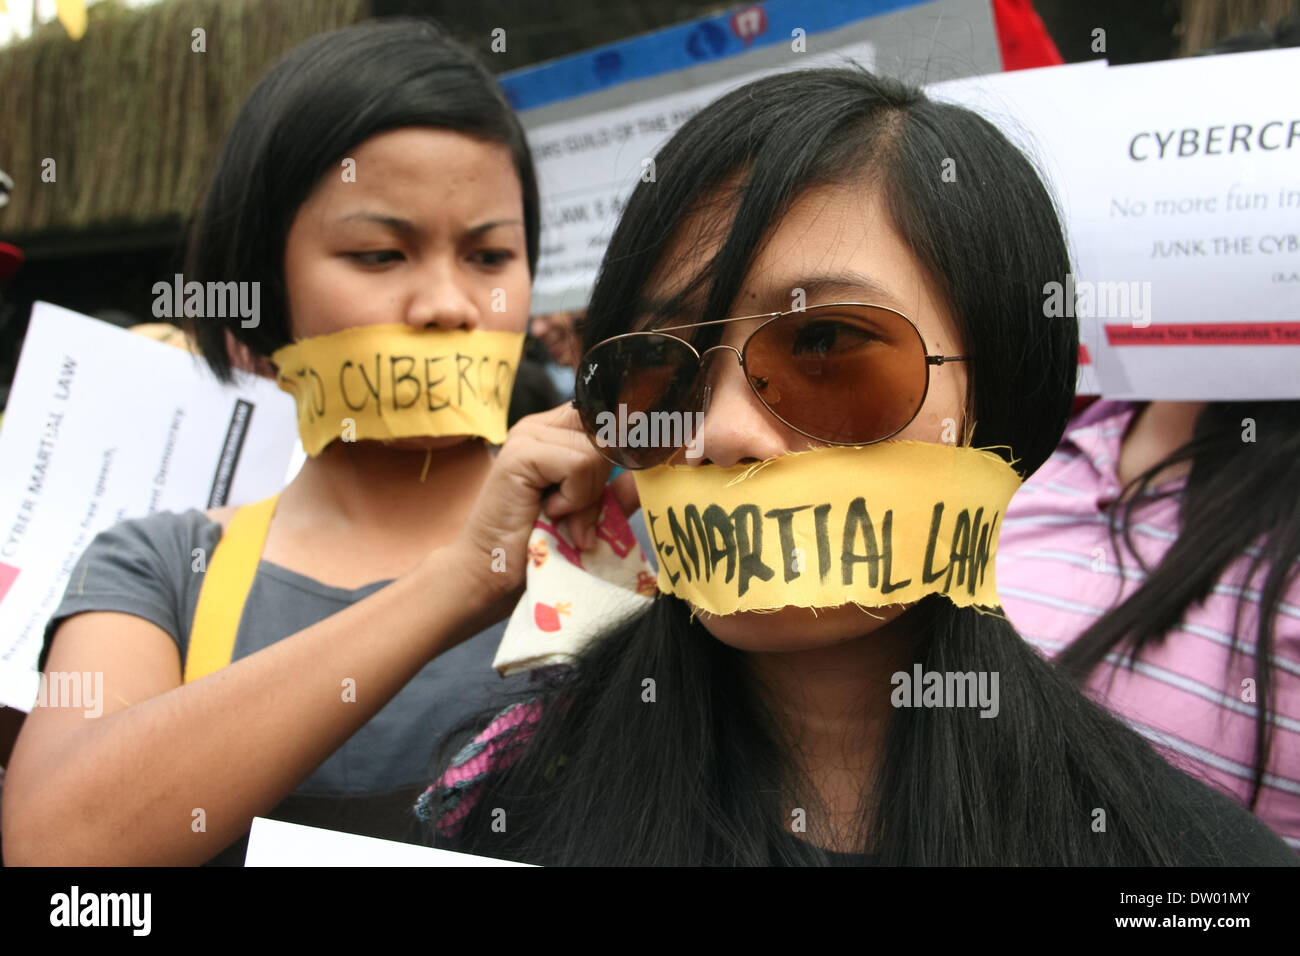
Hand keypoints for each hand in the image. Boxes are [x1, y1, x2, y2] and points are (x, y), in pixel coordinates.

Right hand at [451, 403, 630, 600]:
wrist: (490, 575)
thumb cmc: (537, 547)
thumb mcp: (587, 514)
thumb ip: (615, 490)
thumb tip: (655, 472)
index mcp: (555, 433)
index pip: (605, 415)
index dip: (623, 445)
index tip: (620, 482)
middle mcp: (539, 427)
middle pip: (606, 430)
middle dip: (603, 479)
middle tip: (578, 515)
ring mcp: (528, 436)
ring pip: (596, 450)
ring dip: (588, 495)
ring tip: (561, 518)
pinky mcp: (521, 454)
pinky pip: (578, 464)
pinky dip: (574, 498)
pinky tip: (550, 513)